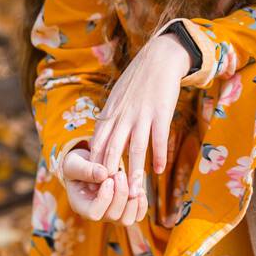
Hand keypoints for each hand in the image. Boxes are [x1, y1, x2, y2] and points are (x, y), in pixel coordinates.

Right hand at [59, 141, 145, 224]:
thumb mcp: (74, 163)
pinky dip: (142, 203)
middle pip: (113, 215)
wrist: (89, 163)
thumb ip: (85, 169)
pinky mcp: (125, 208)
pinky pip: (137, 215)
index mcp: (81, 206)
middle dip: (120, 194)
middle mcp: (97, 214)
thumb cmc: (78, 163)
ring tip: (132, 180)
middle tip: (120, 174)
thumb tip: (103, 174)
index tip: (108, 179)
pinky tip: (139, 187)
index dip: (104, 198)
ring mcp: (112, 213)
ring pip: (127, 220)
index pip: (93, 213)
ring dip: (132, 199)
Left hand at [88, 32, 193, 223]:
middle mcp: (122, 117)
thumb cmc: (138, 80)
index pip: (97, 145)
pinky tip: (159, 170)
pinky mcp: (161, 112)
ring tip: (136, 193)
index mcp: (110, 114)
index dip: (95, 166)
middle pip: (112, 151)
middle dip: (111, 177)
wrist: (159, 58)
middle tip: (111, 198)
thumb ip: (109, 120)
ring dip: (135, 173)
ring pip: (135, 149)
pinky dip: (158, 156)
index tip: (95, 185)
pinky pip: (159, 138)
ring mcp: (142, 115)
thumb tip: (101, 141)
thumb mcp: (116, 98)